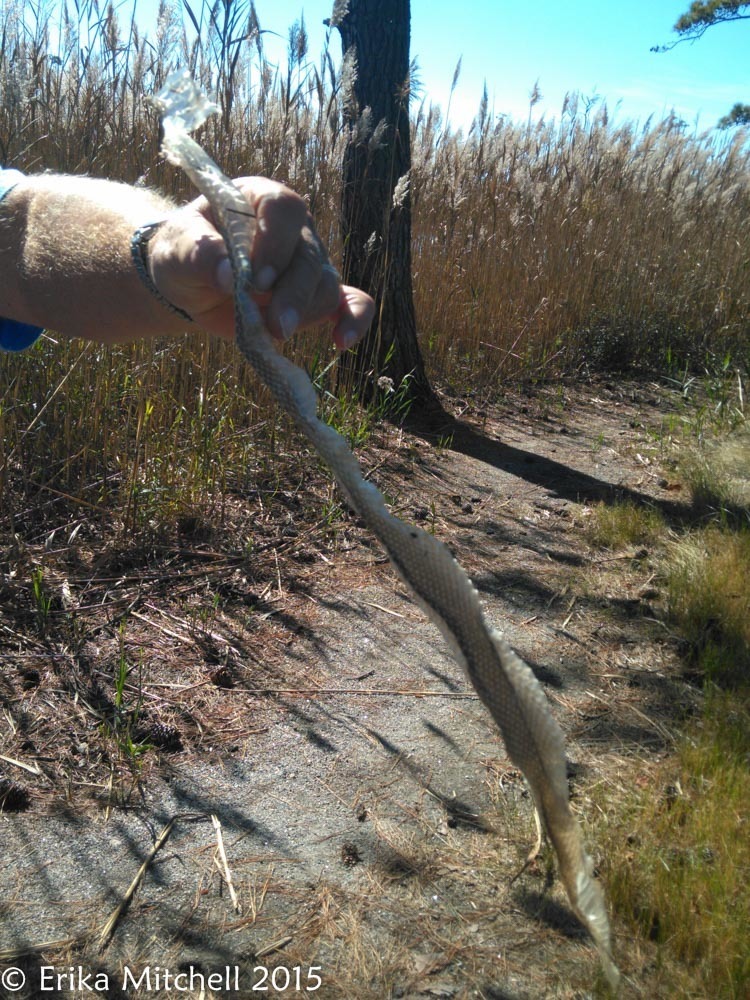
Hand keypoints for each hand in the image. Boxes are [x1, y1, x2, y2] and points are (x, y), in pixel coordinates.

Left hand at [148, 177, 373, 349]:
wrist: (190, 282)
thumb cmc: (185, 253)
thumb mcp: (177, 248)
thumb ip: (198, 253)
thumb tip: (228, 275)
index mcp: (260, 200)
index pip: (283, 210)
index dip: (275, 244)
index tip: (255, 280)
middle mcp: (293, 229)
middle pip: (309, 255)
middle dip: (293, 293)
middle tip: (275, 325)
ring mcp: (309, 263)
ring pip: (325, 285)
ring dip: (304, 312)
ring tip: (274, 332)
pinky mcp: (315, 297)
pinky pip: (351, 303)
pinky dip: (354, 320)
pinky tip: (342, 340)